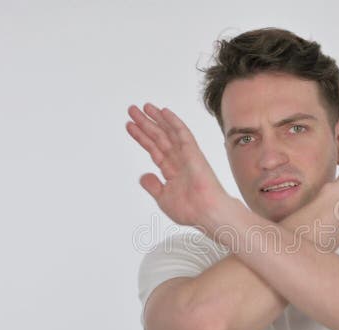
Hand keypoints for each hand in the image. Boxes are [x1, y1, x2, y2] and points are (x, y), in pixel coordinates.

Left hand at [126, 103, 230, 225]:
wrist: (207, 213)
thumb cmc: (191, 211)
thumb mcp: (163, 199)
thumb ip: (153, 186)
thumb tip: (143, 176)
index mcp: (172, 172)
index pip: (154, 150)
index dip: (142, 138)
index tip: (130, 126)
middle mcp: (178, 161)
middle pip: (159, 138)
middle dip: (145, 124)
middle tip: (132, 110)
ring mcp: (186, 156)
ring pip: (168, 133)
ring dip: (156, 119)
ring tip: (143, 107)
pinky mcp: (194, 153)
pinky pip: (183, 134)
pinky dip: (173, 122)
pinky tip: (164, 112)